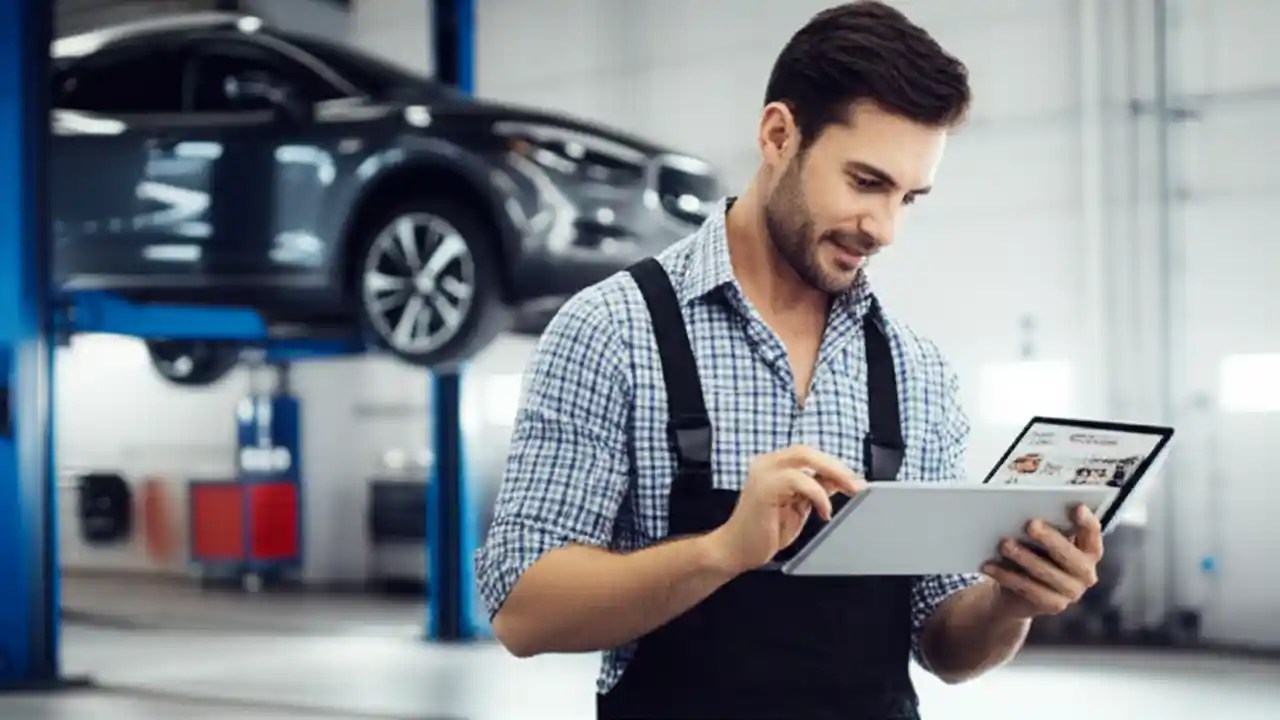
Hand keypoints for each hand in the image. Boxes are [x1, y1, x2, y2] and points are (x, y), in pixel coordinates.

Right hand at [707, 445, 865, 573]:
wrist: (736, 550)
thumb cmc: (765, 531)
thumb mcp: (798, 507)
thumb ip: (814, 491)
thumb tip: (838, 481)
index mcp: (773, 466)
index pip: (808, 455)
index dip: (833, 465)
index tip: (856, 480)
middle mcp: (766, 463)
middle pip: (807, 451)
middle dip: (837, 466)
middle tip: (858, 484)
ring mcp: (763, 472)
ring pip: (804, 458)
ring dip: (833, 474)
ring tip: (850, 491)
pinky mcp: (764, 487)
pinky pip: (798, 480)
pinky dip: (818, 494)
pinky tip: (825, 511)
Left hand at [982, 504, 1104, 619]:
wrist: (1017, 592)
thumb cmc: (1033, 553)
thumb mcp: (1040, 539)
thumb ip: (1044, 526)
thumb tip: (1028, 512)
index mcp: (1088, 550)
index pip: (1093, 533)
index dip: (1087, 521)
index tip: (1077, 507)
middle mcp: (1086, 573)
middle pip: (1071, 556)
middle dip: (1050, 539)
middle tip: (1031, 524)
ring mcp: (1072, 592)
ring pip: (1048, 574)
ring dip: (1024, 557)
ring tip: (1004, 544)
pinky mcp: (1053, 605)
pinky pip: (1030, 590)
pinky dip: (1007, 576)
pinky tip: (990, 566)